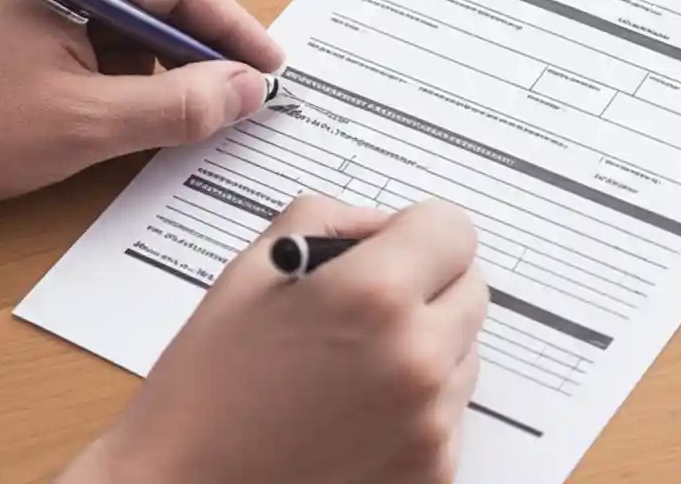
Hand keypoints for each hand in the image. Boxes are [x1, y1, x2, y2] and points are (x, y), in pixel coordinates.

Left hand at [0, 0, 283, 204]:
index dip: (233, 25)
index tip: (268, 67)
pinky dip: (138, 71)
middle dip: (208, 46)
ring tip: (198, 110)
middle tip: (244, 92)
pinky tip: (147, 109)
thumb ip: (177, 107)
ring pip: (138, 19)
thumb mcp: (86, 126)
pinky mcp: (37, 19)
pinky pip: (109, 35)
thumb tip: (247, 90)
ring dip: (172, 63)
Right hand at [59, 196, 487, 483]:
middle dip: (428, 284)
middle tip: (368, 306)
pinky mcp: (433, 469)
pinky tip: (359, 409)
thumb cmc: (209, 385)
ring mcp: (431, 422)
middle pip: (472, 286)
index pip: (454, 228)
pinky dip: (420, 402)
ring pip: (466, 348)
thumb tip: (386, 225)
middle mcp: (417, 359)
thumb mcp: (253, 269)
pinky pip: (451, 408)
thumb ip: (332, 221)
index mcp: (376, 295)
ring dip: (428, 343)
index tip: (394, 247)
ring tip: (355, 363)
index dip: (417, 232)